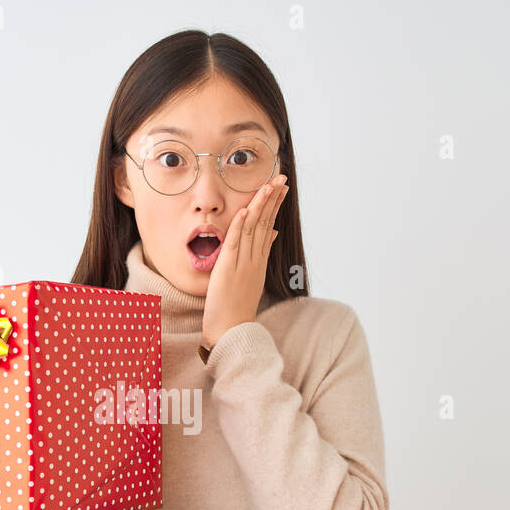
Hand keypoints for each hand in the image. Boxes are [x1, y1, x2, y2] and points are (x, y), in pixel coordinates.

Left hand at [201, 172, 288, 349]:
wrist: (231, 332)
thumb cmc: (237, 308)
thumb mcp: (252, 278)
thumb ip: (260, 254)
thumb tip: (272, 234)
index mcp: (258, 261)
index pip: (269, 226)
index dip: (274, 205)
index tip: (281, 187)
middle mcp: (254, 260)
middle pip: (265, 223)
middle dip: (273, 198)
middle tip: (282, 177)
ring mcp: (242, 264)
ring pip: (253, 229)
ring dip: (260, 206)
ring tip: (269, 185)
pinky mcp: (228, 270)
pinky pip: (235, 244)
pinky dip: (240, 227)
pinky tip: (246, 210)